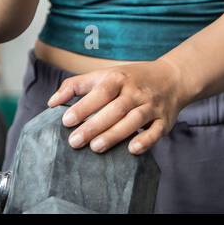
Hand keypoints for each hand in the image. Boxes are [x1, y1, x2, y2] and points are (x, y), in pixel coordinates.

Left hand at [47, 58, 187, 154]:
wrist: (172, 77)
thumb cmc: (130, 79)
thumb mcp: (104, 74)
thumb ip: (77, 85)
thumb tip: (51, 102)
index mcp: (119, 78)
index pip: (100, 91)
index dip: (84, 106)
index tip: (66, 120)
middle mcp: (136, 91)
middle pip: (115, 109)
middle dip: (94, 125)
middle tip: (75, 142)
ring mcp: (151, 106)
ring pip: (133, 120)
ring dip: (115, 134)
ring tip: (96, 148)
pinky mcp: (164, 121)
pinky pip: (156, 131)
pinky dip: (145, 140)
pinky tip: (132, 150)